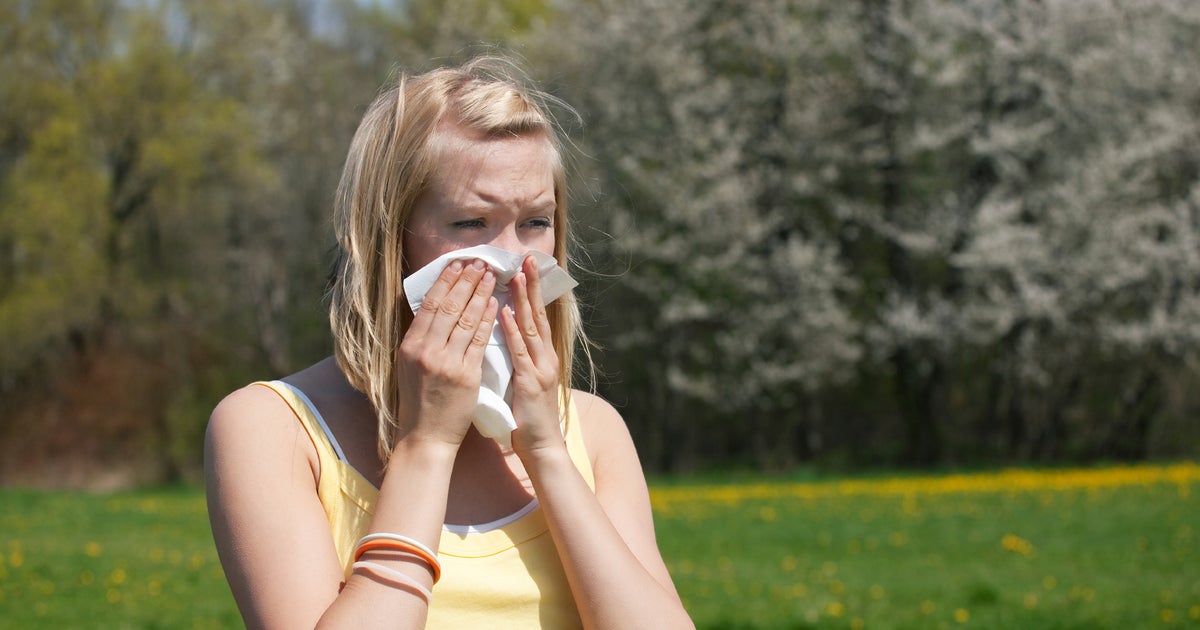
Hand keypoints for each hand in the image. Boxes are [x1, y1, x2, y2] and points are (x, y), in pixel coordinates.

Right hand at [395, 259, 497, 447]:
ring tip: (491, 276)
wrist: (426, 436)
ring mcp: (446, 363)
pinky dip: (487, 320)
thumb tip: (432, 308)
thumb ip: (420, 338)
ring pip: (466, 319)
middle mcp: (426, 351)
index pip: (429, 304)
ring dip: (480, 294)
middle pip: (448, 306)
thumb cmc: (419, 400)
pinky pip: (479, 341)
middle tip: (479, 262)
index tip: (457, 264)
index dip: (445, 281)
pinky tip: (495, 304)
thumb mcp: (409, 365)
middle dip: (466, 280)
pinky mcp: (466, 375)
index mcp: (410, 346)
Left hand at [502, 255, 564, 457]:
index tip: (524, 266)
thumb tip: (500, 337)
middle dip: (532, 285)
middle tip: (527, 258)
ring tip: (518, 275)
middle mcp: (545, 357)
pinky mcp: (531, 383)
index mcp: (542, 356)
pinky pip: (521, 352)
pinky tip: (507, 313)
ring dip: (524, 299)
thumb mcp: (523, 381)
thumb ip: (516, 359)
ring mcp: (540, 368)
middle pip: (538, 314)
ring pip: (532, 327)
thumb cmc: (528, 416)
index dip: (531, 290)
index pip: (536, 316)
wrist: (542, 447)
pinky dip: (514, 331)